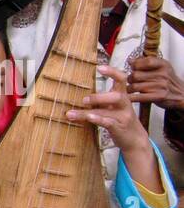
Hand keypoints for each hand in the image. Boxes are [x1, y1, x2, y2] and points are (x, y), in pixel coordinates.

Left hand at [72, 65, 162, 190]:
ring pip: (107, 111)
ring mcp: (123, 117)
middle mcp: (125, 105)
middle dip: (99, 97)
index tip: (100, 67)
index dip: (112, 72)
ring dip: (87, 113)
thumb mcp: (113, 108)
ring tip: (71, 114)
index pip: (121, 80)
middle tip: (84, 100)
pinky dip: (98, 119)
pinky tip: (89, 118)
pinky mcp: (119, 128)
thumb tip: (81, 97)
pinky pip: (109, 123)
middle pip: (116, 96)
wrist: (135, 140)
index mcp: (122, 96)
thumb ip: (102, 101)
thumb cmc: (120, 120)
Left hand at [128, 56, 183, 112]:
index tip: (132, 68)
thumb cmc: (167, 81)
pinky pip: (138, 97)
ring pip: (134, 86)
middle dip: (129, 79)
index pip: (146, 61)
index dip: (135, 65)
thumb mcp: (161, 68)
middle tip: (131, 81)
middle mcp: (163, 74)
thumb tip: (130, 60)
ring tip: (131, 89)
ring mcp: (161, 86)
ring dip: (129, 89)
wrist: (181, 94)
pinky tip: (130, 97)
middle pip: (136, 75)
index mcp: (163, 65)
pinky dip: (131, 97)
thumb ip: (146, 63)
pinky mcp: (158, 96)